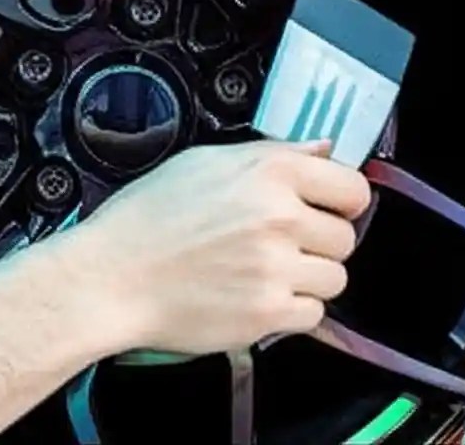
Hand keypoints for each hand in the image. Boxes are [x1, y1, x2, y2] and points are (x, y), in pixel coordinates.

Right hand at [71, 140, 370, 355]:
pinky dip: (291, 311)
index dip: (344, 202)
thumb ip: (274, 154)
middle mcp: (279, 216)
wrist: (111, 277)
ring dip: (309, 279)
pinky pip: (313, 314)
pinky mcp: (266, 312)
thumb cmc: (147, 218)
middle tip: (283, 246)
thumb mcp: (207, 162)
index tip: (332, 210)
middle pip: (345, 238)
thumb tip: (324, 149)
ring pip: (335, 279)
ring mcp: (275, 267)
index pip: (353, 188)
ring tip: (268, 273)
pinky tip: (258, 296)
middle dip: (319, 244)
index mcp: (270, 172)